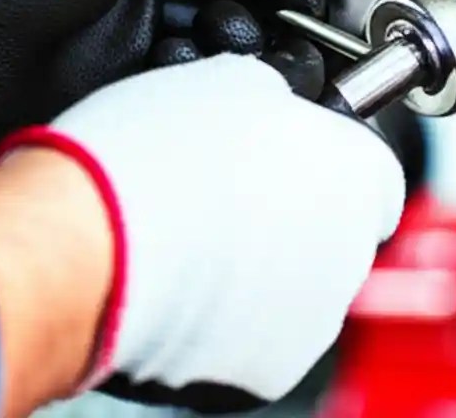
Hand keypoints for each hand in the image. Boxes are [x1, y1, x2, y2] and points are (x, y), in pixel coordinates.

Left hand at [0, 0, 324, 157]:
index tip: (309, 19)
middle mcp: (143, 11)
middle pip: (236, 35)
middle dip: (264, 45)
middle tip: (276, 55)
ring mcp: (123, 67)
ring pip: (210, 84)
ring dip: (230, 78)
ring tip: (224, 67)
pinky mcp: (103, 118)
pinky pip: (170, 124)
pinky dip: (192, 116)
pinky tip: (186, 98)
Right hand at [0, 54, 404, 413]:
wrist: (82, 247)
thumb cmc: (149, 159)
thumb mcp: (226, 78)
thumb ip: (272, 96)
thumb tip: (268, 105)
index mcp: (361, 178)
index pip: (372, 168)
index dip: (322, 156)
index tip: (282, 151)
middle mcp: (350, 257)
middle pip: (332, 232)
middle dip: (284, 215)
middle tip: (216, 194)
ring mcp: (308, 324)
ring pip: (293, 291)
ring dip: (254, 270)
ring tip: (182, 240)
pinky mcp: (261, 376)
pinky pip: (251, 341)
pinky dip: (221, 322)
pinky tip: (173, 289)